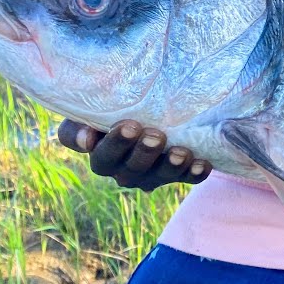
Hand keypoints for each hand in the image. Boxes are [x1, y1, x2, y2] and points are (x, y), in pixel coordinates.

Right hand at [57, 118, 211, 190]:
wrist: (148, 106)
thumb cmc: (114, 105)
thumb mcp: (94, 108)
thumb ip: (80, 122)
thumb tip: (86, 140)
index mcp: (102, 156)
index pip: (103, 158)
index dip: (115, 145)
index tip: (129, 126)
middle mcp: (124, 171)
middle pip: (131, 171)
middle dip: (144, 154)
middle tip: (156, 136)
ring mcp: (151, 175)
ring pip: (158, 178)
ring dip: (170, 167)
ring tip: (181, 152)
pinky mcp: (177, 172)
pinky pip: (186, 178)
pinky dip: (194, 173)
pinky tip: (203, 163)